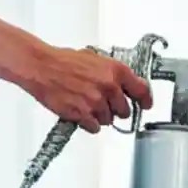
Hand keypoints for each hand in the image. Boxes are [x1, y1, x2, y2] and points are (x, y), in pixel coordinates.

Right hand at [25, 46, 153, 132]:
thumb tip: (126, 84)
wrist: (43, 68)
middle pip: (125, 111)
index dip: (145, 101)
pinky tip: (81, 112)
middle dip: (116, 109)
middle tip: (103, 103)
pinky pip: (95, 127)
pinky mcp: (83, 114)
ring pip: (109, 121)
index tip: (145, 105)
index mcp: (116, 71)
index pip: (142, 90)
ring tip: (86, 103)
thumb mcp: (96, 59)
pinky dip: (88, 123)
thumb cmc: (64, 61)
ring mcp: (96, 102)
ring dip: (100, 116)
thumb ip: (113, 73)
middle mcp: (109, 87)